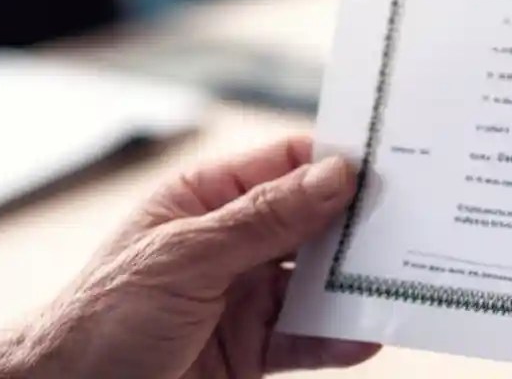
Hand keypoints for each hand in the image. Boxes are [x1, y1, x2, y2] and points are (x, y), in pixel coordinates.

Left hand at [12, 136, 378, 377]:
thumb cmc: (98, 320)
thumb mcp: (185, 257)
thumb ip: (264, 218)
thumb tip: (334, 176)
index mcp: (205, 201)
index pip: (285, 166)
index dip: (335, 162)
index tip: (389, 164)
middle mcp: (230, 244)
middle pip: (311, 223)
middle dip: (356, 225)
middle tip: (413, 222)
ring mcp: (242, 298)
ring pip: (315, 282)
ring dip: (353, 283)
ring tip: (400, 278)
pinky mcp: (250, 349)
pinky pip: (306, 337)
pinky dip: (338, 335)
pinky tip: (367, 331)